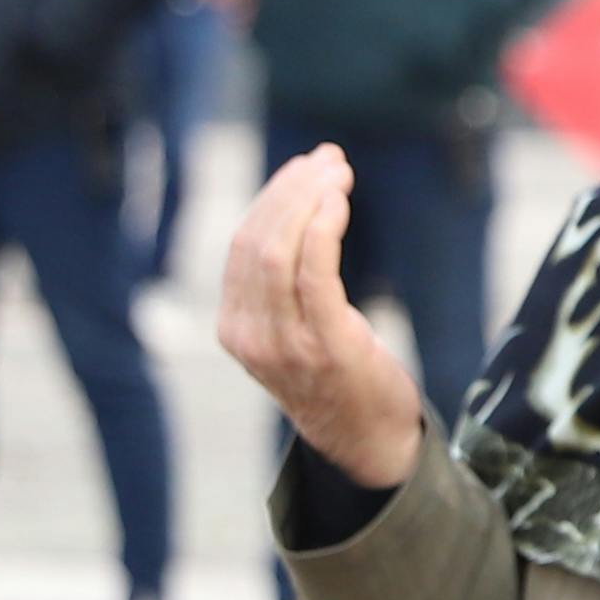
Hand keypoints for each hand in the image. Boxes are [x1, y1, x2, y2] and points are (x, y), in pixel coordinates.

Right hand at [216, 143, 430, 489]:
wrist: (365, 439)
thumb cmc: (335, 374)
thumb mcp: (291, 329)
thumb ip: (282, 282)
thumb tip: (301, 201)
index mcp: (234, 327)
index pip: (242, 245)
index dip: (273, 197)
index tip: (307, 167)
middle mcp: (249, 335)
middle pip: (256, 241)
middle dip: (292, 190)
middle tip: (329, 161)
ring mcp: (283, 343)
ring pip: (279, 250)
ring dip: (310, 200)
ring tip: (338, 173)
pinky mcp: (324, 344)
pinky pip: (314, 272)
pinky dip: (323, 228)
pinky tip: (340, 203)